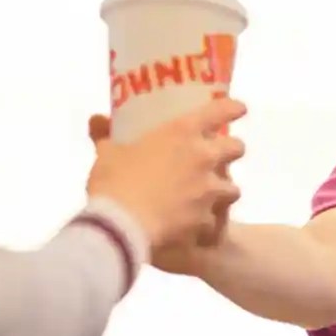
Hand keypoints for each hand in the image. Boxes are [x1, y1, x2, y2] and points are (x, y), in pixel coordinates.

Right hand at [87, 98, 246, 251]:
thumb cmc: (114, 182)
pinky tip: (197, 227)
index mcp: (182, 132)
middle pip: (237, 148)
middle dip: (233, 151)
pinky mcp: (206, 219)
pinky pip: (214, 221)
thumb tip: (96, 119)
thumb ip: (104, 135)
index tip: (240, 109)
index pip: (221, 111)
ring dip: (225, 191)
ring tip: (213, 196)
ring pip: (234, 188)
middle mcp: (203, 157)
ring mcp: (208, 189)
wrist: (122, 226)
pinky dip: (207, 224)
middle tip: (223, 155)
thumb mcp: (106, 154)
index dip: (233, 108)